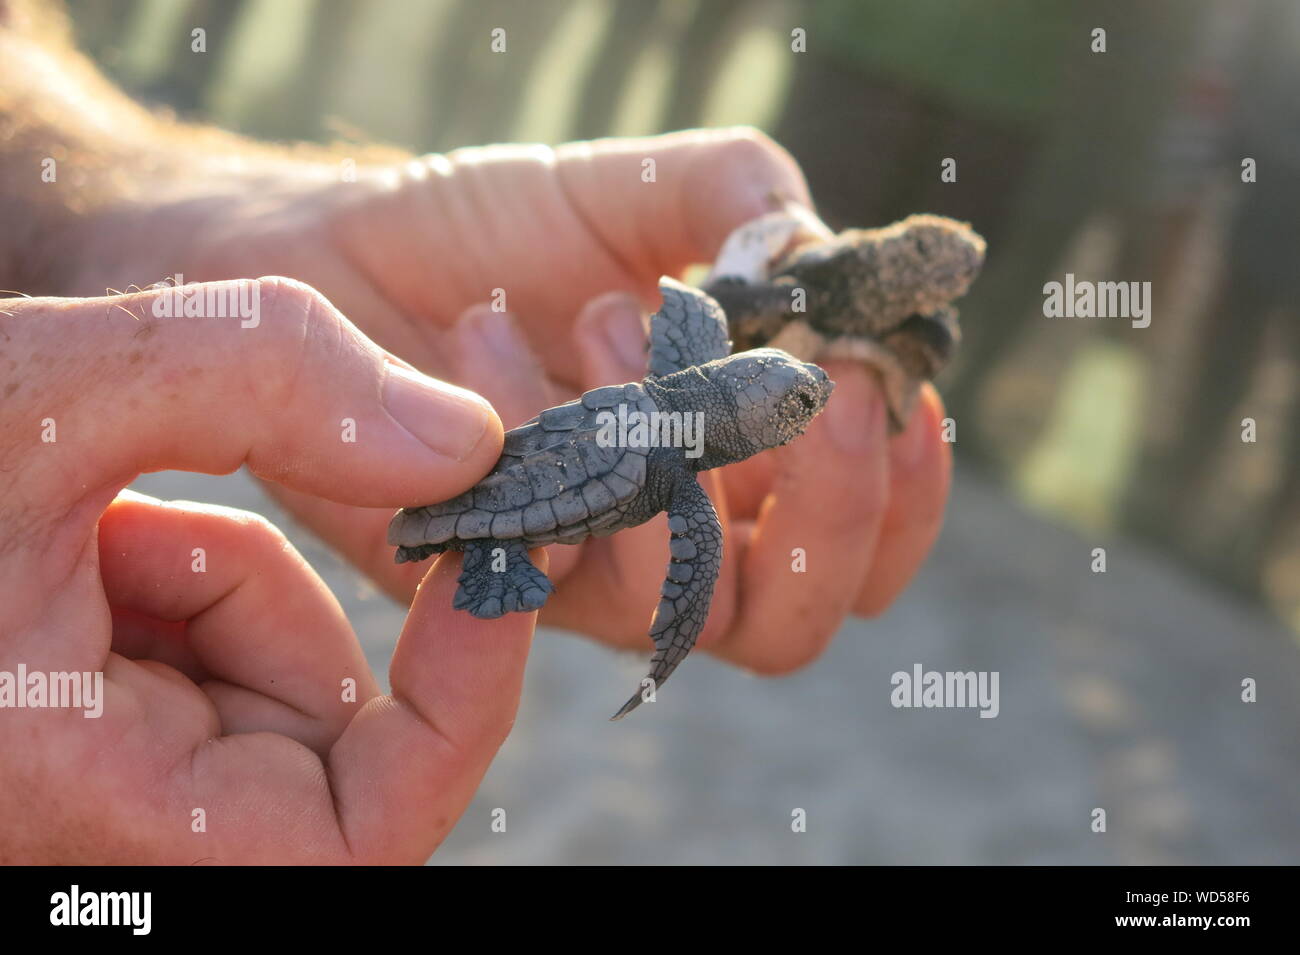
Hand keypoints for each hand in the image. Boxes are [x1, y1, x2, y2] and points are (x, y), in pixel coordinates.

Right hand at [0, 278, 535, 862]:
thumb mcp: (46, 393)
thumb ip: (266, 384)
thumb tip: (467, 440)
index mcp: (76, 804)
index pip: (360, 836)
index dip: (462, 707)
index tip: (492, 564)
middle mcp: (101, 829)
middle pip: (332, 750)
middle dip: (292, 607)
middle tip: (203, 506)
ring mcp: (104, 786)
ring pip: (275, 688)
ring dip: (226, 575)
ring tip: (92, 519)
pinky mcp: (98, 734)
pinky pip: (213, 660)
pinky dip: (186, 578)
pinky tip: (83, 536)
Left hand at [70, 128, 950, 676]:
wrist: (328, 251)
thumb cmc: (493, 229)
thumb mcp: (635, 190)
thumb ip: (740, 206)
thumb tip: (814, 262)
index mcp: (734, 463)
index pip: (859, 539)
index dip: (898, 495)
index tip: (888, 393)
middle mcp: (667, 536)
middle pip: (791, 617)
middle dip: (822, 518)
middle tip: (808, 394)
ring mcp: (573, 565)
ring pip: (674, 608)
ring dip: (663, 455)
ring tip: (601, 318)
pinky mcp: (477, 570)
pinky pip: (541, 557)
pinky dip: (531, 438)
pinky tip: (484, 333)